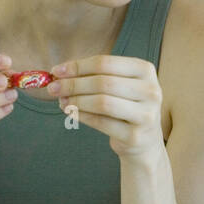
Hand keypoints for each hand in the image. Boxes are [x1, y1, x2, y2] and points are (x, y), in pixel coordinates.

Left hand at [46, 55, 163, 159]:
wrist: (145, 140)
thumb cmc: (126, 107)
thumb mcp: (117, 85)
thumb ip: (93, 76)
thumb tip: (59, 73)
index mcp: (145, 71)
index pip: (105, 63)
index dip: (78, 66)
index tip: (56, 71)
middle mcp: (151, 91)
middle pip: (103, 82)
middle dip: (73, 84)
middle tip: (53, 88)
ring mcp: (146, 115)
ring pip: (102, 102)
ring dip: (76, 101)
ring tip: (61, 101)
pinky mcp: (135, 136)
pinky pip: (101, 122)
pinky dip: (82, 116)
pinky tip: (71, 113)